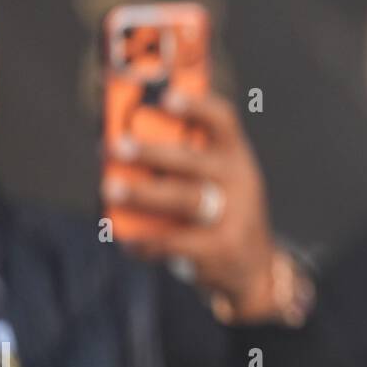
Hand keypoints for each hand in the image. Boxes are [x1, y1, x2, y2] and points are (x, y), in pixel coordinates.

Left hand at [102, 89, 281, 323]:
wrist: (255, 268)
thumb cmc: (222, 214)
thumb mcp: (218, 182)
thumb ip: (185, 162)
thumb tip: (125, 141)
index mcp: (236, 157)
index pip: (224, 122)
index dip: (197, 107)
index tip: (166, 98)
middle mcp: (239, 182)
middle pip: (193, 161)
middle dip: (153, 153)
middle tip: (117, 147)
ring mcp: (232, 215)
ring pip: (184, 199)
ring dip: (143, 193)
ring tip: (110, 188)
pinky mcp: (220, 248)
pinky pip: (176, 242)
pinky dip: (147, 243)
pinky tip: (128, 243)